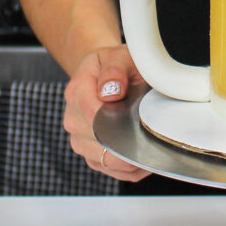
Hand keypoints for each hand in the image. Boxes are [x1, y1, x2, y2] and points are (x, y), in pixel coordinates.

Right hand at [63, 44, 149, 180]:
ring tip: (151, 142)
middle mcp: (73, 118)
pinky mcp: (89, 154)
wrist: (109, 74)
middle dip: (128, 139)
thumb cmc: (119, 66)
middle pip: (99, 142)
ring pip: (105, 160)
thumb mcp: (120, 56)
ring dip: (130, 157)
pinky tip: (143, 153)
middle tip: (152, 132)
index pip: (93, 115)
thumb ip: (115, 70)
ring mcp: (79, 138)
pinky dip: (128, 167)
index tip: (141, 119)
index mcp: (77, 90)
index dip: (118, 120)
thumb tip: (112, 91)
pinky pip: (109, 169)